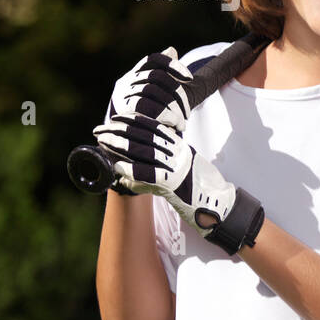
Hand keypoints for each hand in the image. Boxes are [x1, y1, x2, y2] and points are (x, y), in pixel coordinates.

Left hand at [93, 113, 263, 253]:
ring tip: (103, 142)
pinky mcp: (171, 183)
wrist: (218, 202)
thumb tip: (144, 155)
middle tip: (101, 129)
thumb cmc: (201, 186)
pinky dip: (130, 170)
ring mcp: (175, 167)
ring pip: (143, 151)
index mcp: (180, 146)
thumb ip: (168, 156)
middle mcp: (178, 153)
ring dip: (119, 146)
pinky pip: (146, 174)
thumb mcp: (187, 163)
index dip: (132, 121)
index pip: (153, 126)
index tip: (117, 117)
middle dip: (119, 131)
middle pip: (144, 136)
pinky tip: (117, 167)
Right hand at [106, 47, 194, 130]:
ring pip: (152, 91)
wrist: (122, 136)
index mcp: (135, 73)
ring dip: (173, 108)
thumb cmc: (145, 113)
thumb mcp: (155, 93)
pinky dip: (165, 115)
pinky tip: (174, 125)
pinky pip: (145, 106)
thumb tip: (171, 49)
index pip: (154, 59)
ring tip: (183, 123)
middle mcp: (126, 81)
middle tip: (188, 113)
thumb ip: (163, 74)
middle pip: (158, 76)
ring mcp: (121, 94)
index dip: (173, 65)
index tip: (191, 78)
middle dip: (178, 94)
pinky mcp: (122, 109)